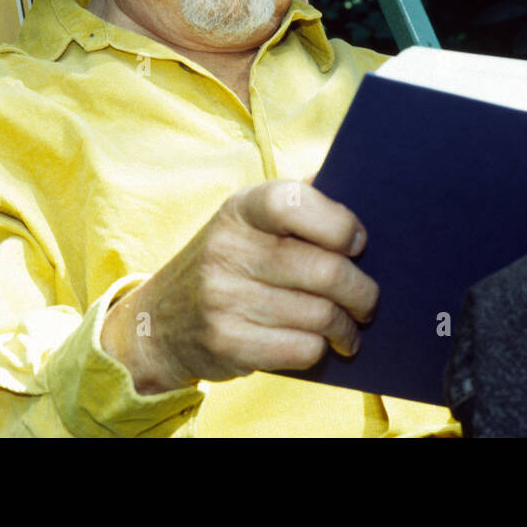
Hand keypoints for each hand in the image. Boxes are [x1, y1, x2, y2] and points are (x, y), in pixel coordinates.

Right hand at [99, 180, 377, 394]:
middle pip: (325, 271)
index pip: (293, 203)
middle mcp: (227, 250)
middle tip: (368, 301)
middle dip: (362, 292)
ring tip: (350, 328)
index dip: (338, 223)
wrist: (158, 322)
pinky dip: (320, 349)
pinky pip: (302, 349)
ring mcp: (223, 298)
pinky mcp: (227, 343)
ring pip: (321, 316)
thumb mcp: (246, 220)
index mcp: (239, 210)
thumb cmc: (227, 262)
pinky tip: (321, 344)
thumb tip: (356, 178)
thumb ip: (296, 201)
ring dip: (347, 327)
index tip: (357, 243)